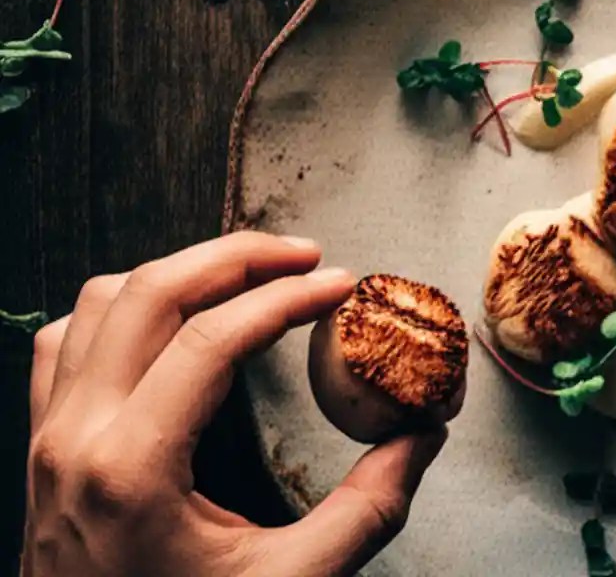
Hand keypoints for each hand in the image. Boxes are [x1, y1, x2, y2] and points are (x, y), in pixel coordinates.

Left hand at [23, 233, 446, 575]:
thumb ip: (365, 512)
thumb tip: (421, 440)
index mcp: (132, 468)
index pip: (209, 340)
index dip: (285, 298)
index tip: (340, 285)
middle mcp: (76, 438)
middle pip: (148, 294)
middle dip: (234, 258)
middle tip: (303, 256)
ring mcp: (47, 438)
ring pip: (99, 302)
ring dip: (178, 272)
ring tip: (246, 274)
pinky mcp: (41, 446)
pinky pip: (64, 341)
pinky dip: (120, 309)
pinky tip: (168, 318)